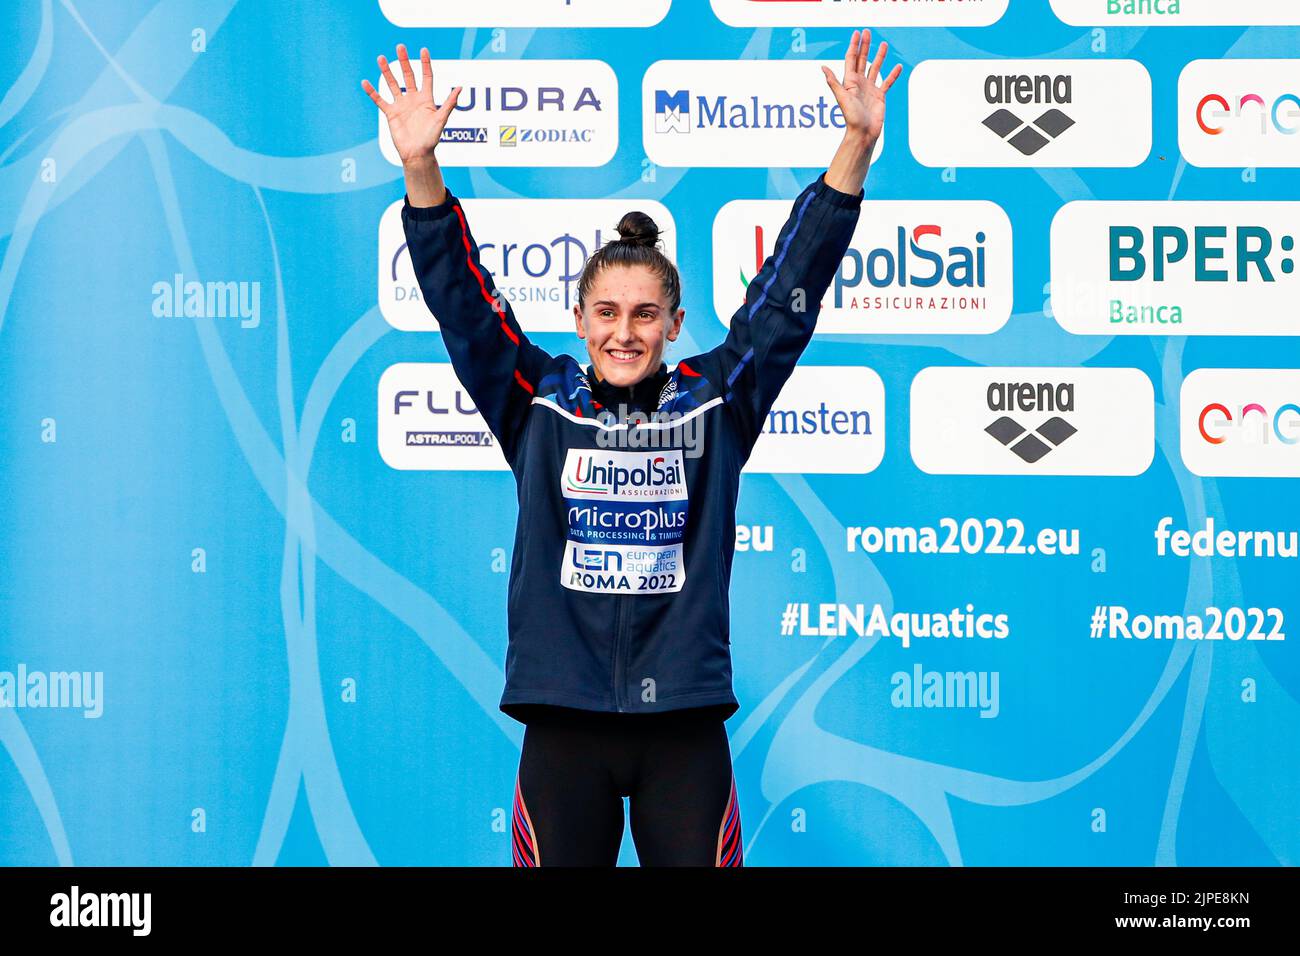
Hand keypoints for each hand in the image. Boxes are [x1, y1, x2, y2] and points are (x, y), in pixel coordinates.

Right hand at [362, 44, 461, 166]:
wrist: (418, 154)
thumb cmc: (431, 139)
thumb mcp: (441, 120)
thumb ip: (449, 104)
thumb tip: (460, 88)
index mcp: (426, 99)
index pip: (426, 77)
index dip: (425, 64)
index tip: (424, 50)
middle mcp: (413, 99)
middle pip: (408, 76)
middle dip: (404, 61)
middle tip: (400, 47)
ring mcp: (401, 105)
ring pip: (393, 84)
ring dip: (387, 72)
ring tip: (381, 58)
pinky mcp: (391, 114)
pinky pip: (380, 100)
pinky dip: (372, 92)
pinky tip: (365, 82)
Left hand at [821, 29, 901, 148]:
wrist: (863, 132)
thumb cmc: (851, 117)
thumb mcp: (842, 98)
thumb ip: (833, 82)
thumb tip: (823, 68)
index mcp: (850, 81)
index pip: (851, 59)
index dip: (854, 45)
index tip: (857, 33)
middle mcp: (859, 83)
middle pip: (863, 60)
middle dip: (865, 46)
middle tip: (867, 32)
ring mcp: (870, 89)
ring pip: (876, 68)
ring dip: (879, 56)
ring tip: (884, 44)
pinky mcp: (879, 96)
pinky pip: (887, 82)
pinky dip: (893, 75)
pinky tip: (898, 67)